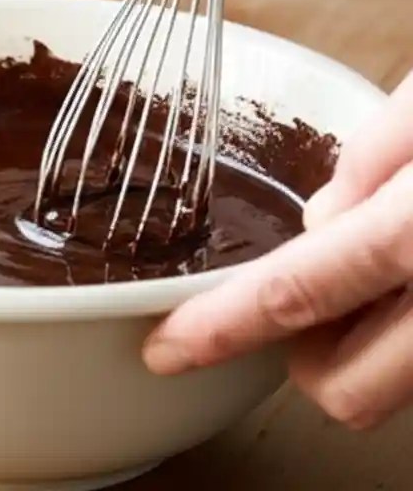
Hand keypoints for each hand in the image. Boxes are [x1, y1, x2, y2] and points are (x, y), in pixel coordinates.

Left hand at [143, 71, 412, 429]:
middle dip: (301, 358)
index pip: (296, 296)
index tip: (166, 347)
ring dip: (367, 352)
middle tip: (297, 298)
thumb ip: (371, 164)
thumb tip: (323, 225)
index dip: (217, 329)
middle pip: (346, 391)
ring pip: (405, 390)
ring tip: (377, 273)